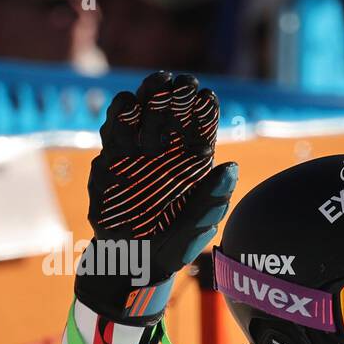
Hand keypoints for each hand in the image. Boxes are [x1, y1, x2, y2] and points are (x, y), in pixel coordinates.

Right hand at [87, 70, 237, 280]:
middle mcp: (167, 153)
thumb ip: (212, 199)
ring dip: (150, 95)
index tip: (208, 98)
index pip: (201, 131)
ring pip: (144, 115)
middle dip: (178, 96)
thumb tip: (231, 166)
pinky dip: (120, 115)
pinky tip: (128, 104)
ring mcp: (138, 153)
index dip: (204, 113)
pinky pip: (114, 131)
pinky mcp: (112, 160)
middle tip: (183, 82)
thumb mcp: (197, 227)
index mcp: (193, 165)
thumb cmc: (173, 247)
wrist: (132, 262)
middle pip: (173, 115)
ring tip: (159, 81)